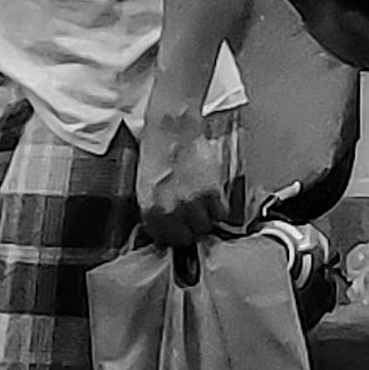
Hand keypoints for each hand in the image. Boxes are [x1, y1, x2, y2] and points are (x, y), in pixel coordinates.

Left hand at [136, 113, 239, 245]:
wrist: (173, 129)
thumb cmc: (158, 151)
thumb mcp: (147, 185)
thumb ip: (156, 209)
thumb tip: (166, 224)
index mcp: (150, 209)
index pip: (166, 239)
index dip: (175, 236)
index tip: (180, 231)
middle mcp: (170, 210)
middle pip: (189, 237)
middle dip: (192, 228)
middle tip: (193, 216)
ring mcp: (192, 203)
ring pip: (207, 226)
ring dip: (207, 217)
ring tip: (202, 203)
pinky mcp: (211, 193)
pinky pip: (221, 212)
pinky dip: (219, 206)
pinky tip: (211, 194)